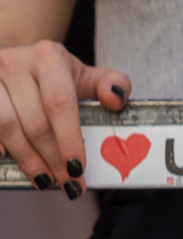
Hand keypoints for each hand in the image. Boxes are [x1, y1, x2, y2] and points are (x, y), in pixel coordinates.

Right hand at [0, 40, 129, 198]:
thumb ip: (111, 83)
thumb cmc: (54, 76)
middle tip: (67, 181)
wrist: (16, 63)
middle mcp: (15, 62)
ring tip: (45, 179)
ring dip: (27, 159)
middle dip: (53, 158)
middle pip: (35, 121)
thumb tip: (116, 99)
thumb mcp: (84, 74)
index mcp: (48, 56)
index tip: (78, 168)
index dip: (69, 139)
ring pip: (6, 127)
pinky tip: (8, 160)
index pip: (60, 103)